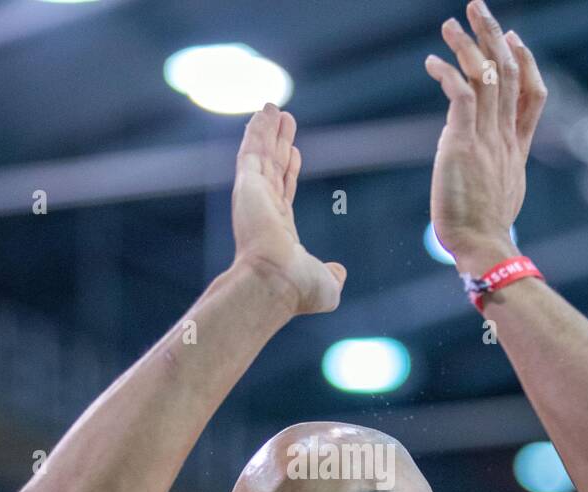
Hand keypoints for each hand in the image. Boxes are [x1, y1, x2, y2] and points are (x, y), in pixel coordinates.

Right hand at [231, 103, 346, 314]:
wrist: (273, 284)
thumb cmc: (297, 289)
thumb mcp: (325, 284)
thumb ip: (332, 275)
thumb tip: (340, 272)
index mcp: (279, 231)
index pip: (284, 193)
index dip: (290, 172)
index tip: (295, 153)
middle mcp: (264, 211)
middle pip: (273, 168)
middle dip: (279, 145)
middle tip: (284, 120)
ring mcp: (254, 196)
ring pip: (262, 155)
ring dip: (267, 131)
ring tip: (273, 107)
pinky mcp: (247, 184)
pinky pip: (252, 150)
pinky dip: (257, 131)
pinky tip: (264, 113)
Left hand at [424, 1, 547, 273]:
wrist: (482, 246)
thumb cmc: (484, 231)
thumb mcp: (499, 195)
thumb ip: (492, 170)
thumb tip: (474, 162)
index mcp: (517, 149)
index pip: (530, 95)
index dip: (524, 63)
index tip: (512, 40)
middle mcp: (505, 138)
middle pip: (510, 74)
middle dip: (495, 36)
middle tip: (479, 8)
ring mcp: (487, 139)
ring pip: (486, 77)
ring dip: (467, 45)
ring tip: (450, 23)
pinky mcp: (464, 144)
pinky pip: (462, 96)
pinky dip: (447, 74)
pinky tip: (431, 63)